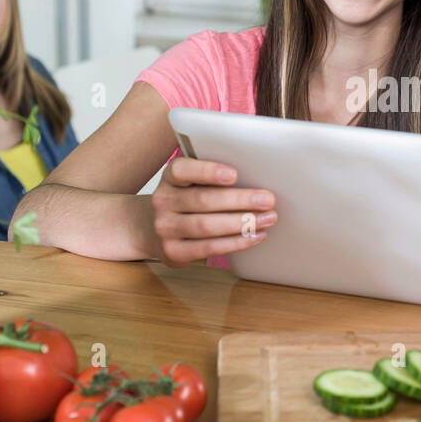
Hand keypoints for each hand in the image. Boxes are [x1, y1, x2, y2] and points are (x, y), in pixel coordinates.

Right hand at [148, 156, 275, 265]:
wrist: (151, 229)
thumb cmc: (185, 202)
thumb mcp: (190, 184)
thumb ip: (213, 180)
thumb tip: (256, 179)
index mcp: (170, 178)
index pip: (182, 170)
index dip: (208, 171)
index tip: (234, 174)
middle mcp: (163, 201)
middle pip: (203, 200)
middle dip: (240, 200)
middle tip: (268, 200)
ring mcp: (165, 228)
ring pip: (206, 226)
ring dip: (242, 223)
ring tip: (268, 219)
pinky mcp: (173, 251)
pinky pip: (208, 248)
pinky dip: (235, 243)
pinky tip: (255, 236)